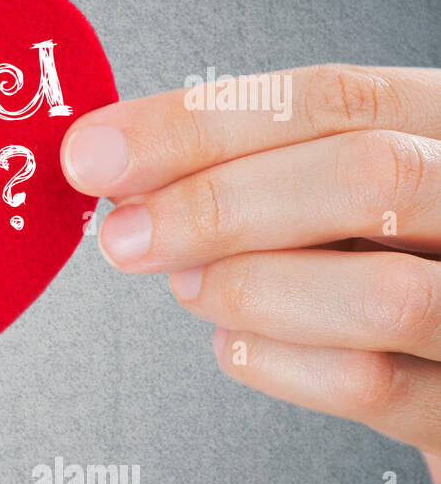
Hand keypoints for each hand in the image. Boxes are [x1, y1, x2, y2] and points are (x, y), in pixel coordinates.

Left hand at [61, 64, 440, 483]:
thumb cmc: (388, 252)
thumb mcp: (333, 184)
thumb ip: (249, 165)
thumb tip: (114, 165)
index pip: (331, 98)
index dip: (197, 123)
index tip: (95, 153)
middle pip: (368, 175)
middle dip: (217, 206)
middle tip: (124, 236)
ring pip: (380, 294)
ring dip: (249, 289)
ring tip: (189, 287)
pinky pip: (370, 385)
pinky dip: (275, 362)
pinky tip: (236, 343)